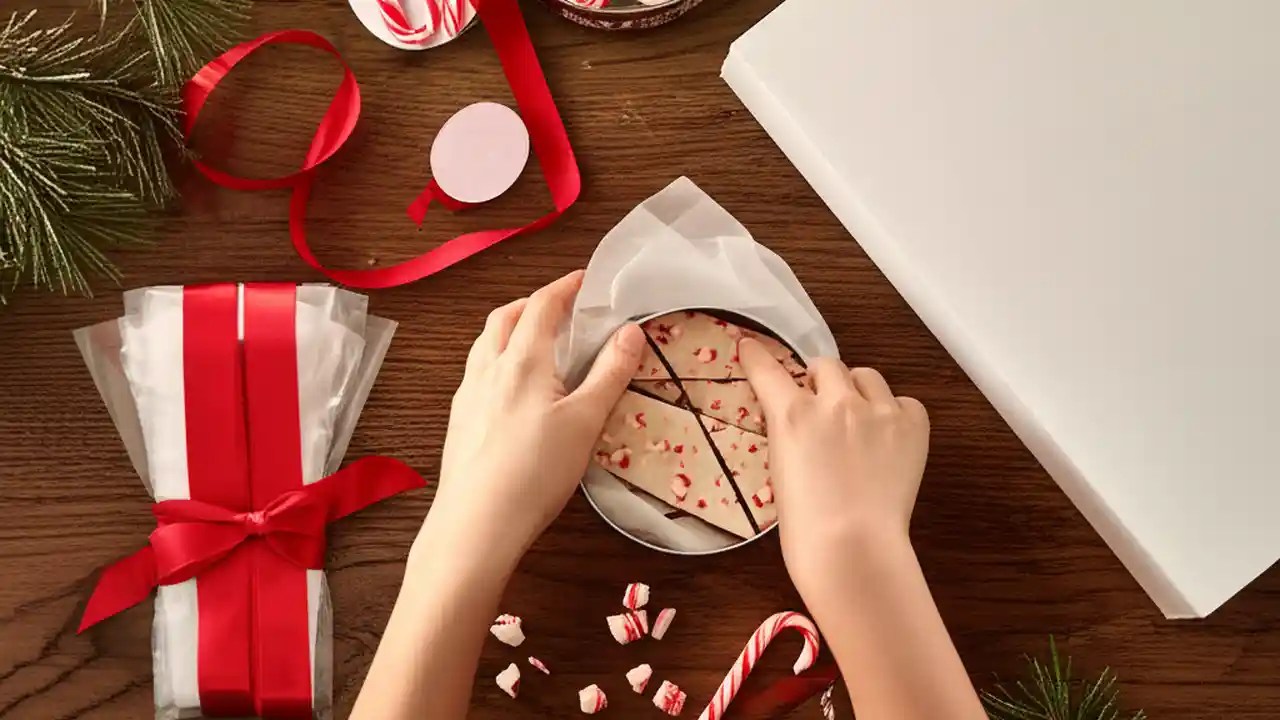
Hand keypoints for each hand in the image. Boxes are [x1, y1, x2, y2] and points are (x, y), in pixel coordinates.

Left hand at [419, 270, 646, 568]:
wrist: (476, 524)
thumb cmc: (534, 472)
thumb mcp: (586, 421)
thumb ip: (610, 373)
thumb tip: (630, 332)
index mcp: (521, 360)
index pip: (543, 305)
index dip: (565, 286)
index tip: (584, 279)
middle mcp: (487, 369)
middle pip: (505, 317)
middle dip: (533, 303)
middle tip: (560, 307)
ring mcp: (468, 396)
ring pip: (485, 344)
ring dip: (510, 330)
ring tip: (534, 341)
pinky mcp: (459, 423)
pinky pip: (476, 374)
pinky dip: (496, 362)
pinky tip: (510, 388)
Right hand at [738, 339, 929, 598]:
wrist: (854, 548)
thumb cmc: (807, 527)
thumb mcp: (779, 471)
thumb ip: (789, 436)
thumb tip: (800, 424)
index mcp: (793, 415)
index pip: (769, 370)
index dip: (758, 356)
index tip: (752, 348)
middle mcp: (836, 403)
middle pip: (826, 366)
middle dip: (821, 381)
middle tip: (821, 405)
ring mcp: (878, 411)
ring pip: (867, 376)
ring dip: (858, 391)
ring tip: (858, 421)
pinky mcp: (912, 425)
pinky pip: (904, 402)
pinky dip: (895, 414)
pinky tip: (889, 439)